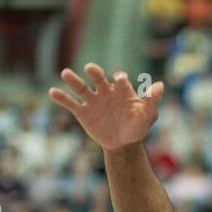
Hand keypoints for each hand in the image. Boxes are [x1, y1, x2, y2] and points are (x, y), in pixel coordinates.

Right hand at [48, 64, 164, 150]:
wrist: (123, 143)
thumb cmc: (137, 127)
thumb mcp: (147, 115)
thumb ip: (152, 101)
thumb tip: (159, 85)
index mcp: (122, 90)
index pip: (120, 80)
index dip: (120, 79)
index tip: (119, 79)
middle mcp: (106, 91)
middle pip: (98, 78)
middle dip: (95, 72)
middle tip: (90, 68)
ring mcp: (93, 101)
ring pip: (81, 88)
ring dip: (73, 80)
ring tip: (65, 73)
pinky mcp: (83, 113)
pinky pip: (71, 103)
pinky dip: (62, 97)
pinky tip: (52, 91)